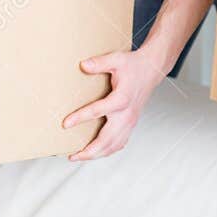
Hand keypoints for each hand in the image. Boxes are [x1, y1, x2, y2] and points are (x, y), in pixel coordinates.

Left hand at [63, 46, 163, 160]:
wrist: (151, 70)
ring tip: (79, 157)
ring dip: (97, 154)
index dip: (80, 118)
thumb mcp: (116, 59)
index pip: (98, 111)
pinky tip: (97, 153)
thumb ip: (99, 63)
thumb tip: (83, 65)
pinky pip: (120, 143)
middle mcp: (126, 114)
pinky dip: (108, 151)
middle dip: (89, 151)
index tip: (65, 124)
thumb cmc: (133, 65)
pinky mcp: (131, 124)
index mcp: (121, 99)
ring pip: (114, 146)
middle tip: (72, 155)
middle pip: (107, 140)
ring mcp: (130, 122)